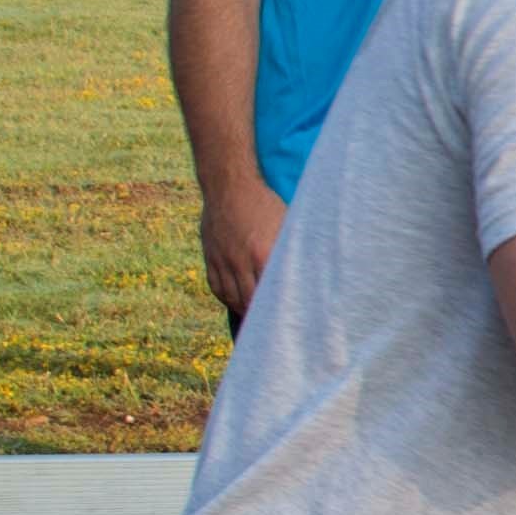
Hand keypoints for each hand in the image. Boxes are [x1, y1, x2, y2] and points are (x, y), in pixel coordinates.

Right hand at [198, 175, 283, 322]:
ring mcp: (222, 260)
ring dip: (243, 310)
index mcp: (263, 255)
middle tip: (272, 330)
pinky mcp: (210, 256)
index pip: (271, 294)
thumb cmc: (264, 203)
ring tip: (255, 321)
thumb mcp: (284, 225)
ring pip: (231, 297)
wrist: (229, 185)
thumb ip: (290, 251)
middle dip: (260, 318)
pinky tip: (236, 302)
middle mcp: (240, 261)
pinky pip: (216, 286)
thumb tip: (305, 273)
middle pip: (249, 301)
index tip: (287, 323)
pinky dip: (226, 298)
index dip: (277, 311)